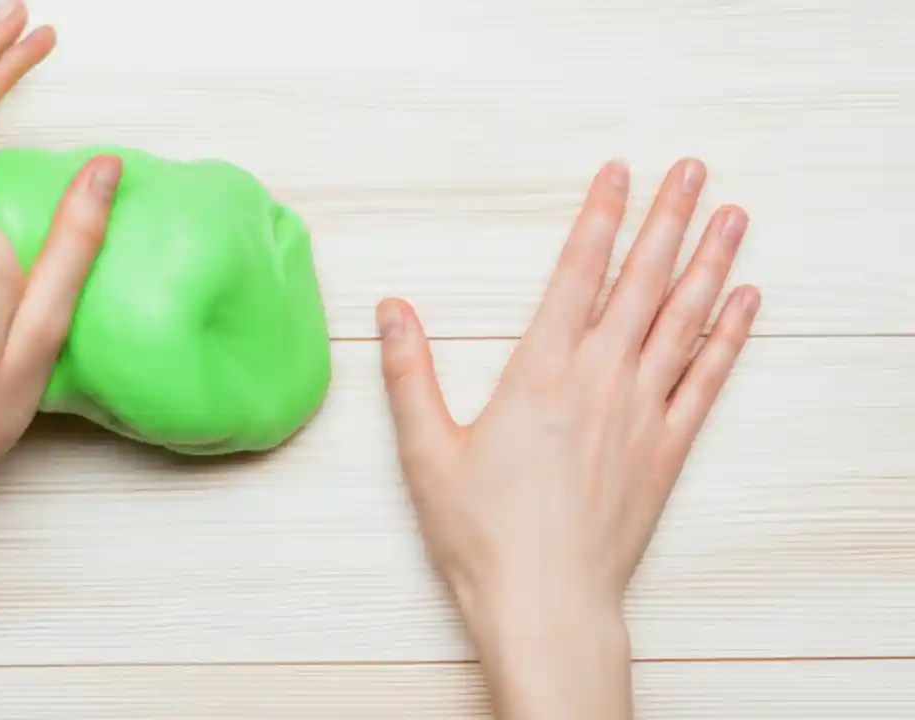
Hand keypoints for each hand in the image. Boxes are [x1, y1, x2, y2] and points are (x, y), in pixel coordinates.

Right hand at [377, 159, 758, 717]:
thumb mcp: (426, 452)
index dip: (599, 218)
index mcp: (540, 373)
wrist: (545, 602)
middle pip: (640, 283)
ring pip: (683, 320)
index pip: (576, 274)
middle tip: (690, 169)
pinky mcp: (666, 449)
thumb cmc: (482, 535)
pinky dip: (729, 337)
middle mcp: (599, 381)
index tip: (618, 175)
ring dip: (708, 262)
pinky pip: (706, 379)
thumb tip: (391, 310)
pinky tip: (744, 302)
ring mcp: (641, 413)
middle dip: (666, 219)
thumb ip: (409, 374)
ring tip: (731, 216)